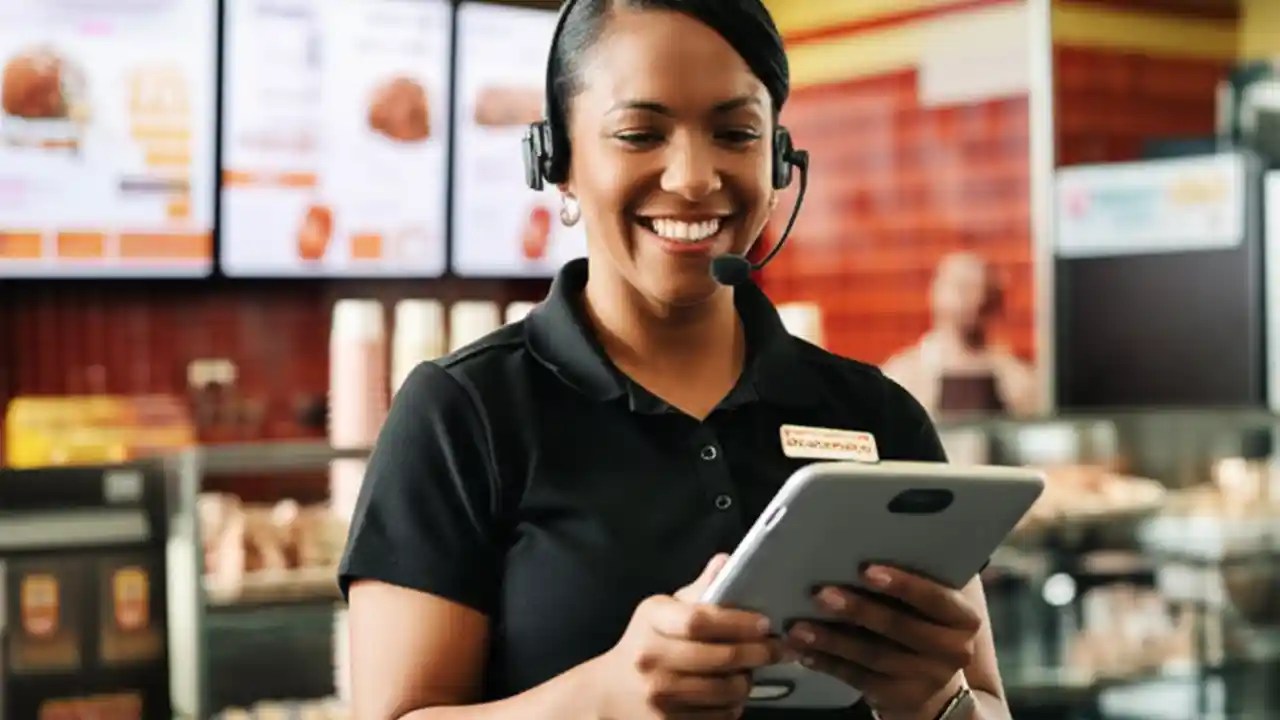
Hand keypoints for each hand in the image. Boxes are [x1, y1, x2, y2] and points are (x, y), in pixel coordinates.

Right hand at [590, 554, 784, 719]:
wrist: (609, 693)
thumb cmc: (645, 645)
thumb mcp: (662, 612)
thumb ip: (698, 591)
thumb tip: (726, 561)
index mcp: (651, 620)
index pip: (700, 620)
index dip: (738, 623)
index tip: (765, 624)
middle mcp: (652, 658)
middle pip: (720, 657)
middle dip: (758, 653)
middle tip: (778, 649)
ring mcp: (659, 695)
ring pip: (724, 690)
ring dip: (748, 681)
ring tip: (752, 671)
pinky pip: (717, 716)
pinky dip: (733, 706)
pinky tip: (733, 694)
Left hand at [784, 565, 981, 718]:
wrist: (933, 683)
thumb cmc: (924, 622)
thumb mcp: (931, 600)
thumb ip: (915, 571)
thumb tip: (869, 535)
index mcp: (962, 618)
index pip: (935, 598)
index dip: (903, 584)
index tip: (866, 569)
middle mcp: (951, 651)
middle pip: (900, 627)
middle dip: (858, 609)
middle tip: (821, 593)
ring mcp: (924, 678)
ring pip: (873, 656)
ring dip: (831, 639)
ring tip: (799, 625)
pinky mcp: (897, 697)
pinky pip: (857, 679)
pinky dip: (827, 663)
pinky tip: (804, 650)